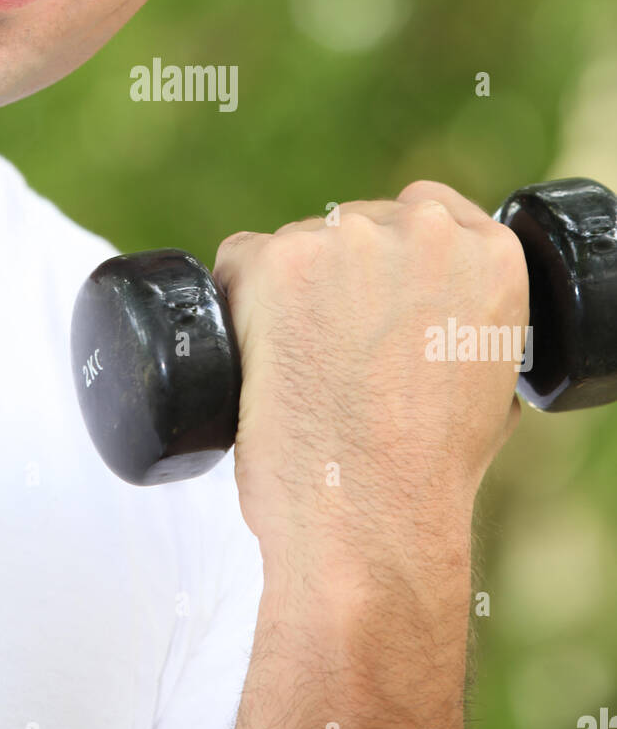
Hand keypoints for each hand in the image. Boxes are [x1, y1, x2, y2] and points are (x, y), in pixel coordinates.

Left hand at [213, 179, 527, 583]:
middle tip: (329, 349)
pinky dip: (237, 305)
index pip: (427, 211)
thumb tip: (428, 310)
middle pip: (356, 225)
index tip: (373, 295)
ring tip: (298, 369)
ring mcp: (347, 239)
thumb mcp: (491, 385)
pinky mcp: (276, 260)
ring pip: (297, 245)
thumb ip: (467, 321)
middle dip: (338, 276)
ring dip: (287, 291)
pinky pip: (240, 260)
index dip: (392, 254)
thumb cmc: (427, 474)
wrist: (371, 517)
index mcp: (492, 253)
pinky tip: (256, 360)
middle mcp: (424, 229)